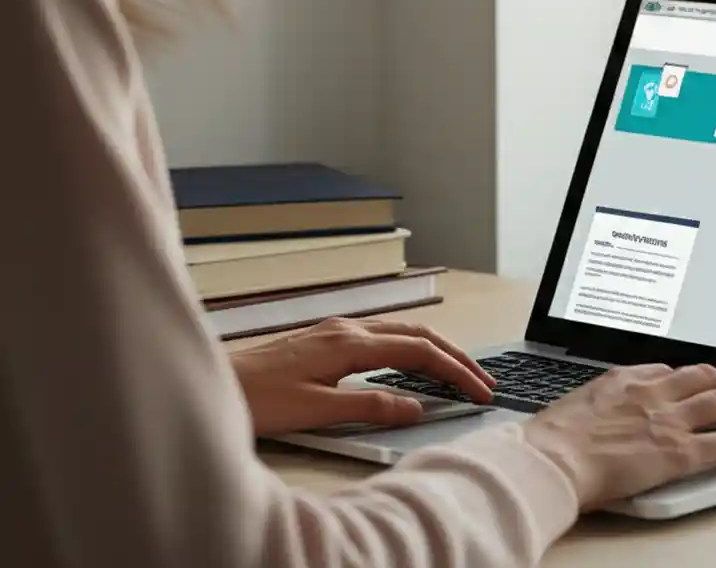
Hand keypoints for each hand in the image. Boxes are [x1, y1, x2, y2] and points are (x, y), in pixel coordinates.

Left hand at [230, 317, 496, 435]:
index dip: (455, 371)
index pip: (419, 352)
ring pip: (400, 333)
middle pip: (417, 335)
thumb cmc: (253, 397)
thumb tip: (415, 407)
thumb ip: (369, 407)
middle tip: (483, 382)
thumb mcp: (315, 410)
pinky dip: (410, 351)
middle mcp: (347, 329)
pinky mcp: (324, 341)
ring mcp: (334, 332)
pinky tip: (410, 366)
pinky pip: (382, 339)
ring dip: (435, 351)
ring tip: (458, 373)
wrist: (208, 383)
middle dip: (456, 357)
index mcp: (350, 342)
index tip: (480, 391)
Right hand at [523, 363, 715, 509]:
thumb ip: (597, 406)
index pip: (667, 370)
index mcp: (623, 378)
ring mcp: (669, 419)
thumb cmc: (549, 441)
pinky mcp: (679, 451)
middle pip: (703, 376)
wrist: (550, 460)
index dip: (683, 383)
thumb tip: (597, 420)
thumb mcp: (573, 406)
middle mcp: (651, 391)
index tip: (688, 392)